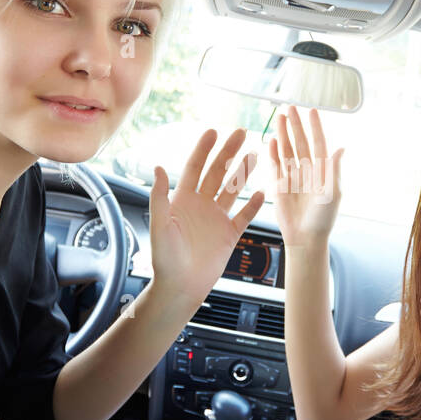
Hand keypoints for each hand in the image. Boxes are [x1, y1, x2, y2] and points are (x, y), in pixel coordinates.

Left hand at [148, 128, 264, 305]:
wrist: (180, 287)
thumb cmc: (164, 260)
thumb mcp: (159, 224)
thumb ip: (159, 196)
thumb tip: (158, 168)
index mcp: (182, 200)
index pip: (194, 167)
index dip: (203, 149)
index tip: (213, 132)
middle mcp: (200, 206)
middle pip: (217, 172)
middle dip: (228, 152)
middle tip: (241, 133)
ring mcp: (216, 219)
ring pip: (232, 190)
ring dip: (242, 173)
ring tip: (254, 155)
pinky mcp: (229, 235)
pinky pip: (244, 216)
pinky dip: (253, 205)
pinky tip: (262, 193)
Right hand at [267, 105, 344, 248]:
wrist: (306, 237)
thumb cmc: (323, 219)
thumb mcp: (333, 193)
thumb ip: (334, 170)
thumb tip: (341, 148)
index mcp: (322, 171)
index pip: (318, 143)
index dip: (315, 127)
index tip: (312, 110)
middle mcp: (308, 171)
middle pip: (301, 142)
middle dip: (296, 125)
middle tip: (290, 107)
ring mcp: (293, 177)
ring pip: (288, 150)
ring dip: (284, 134)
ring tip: (280, 117)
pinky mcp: (280, 185)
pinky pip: (276, 164)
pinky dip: (273, 152)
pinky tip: (272, 140)